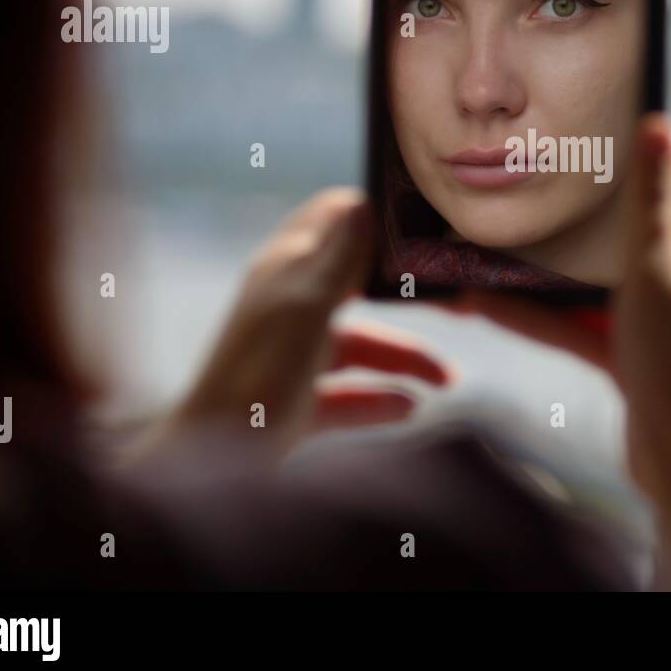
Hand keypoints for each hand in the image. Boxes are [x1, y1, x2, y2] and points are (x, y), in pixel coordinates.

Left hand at [131, 190, 451, 463]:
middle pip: (357, 289)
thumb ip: (340, 260)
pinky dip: (379, 399)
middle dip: (404, 302)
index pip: (329, 219)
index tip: (421, 226)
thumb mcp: (307, 309)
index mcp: (285, 271)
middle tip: (456, 306)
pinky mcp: (295, 402)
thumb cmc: (259, 376)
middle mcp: (288, 306)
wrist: (214, 467)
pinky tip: (411, 408)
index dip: (372, 217)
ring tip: (447, 380)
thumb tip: (363, 202)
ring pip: (358, 346)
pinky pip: (347, 394)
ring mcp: (291, 355)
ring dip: (404, 359)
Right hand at [450, 116, 670, 587]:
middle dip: (573, 199)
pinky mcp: (629, 345)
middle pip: (624, 215)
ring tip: (483, 239)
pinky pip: (577, 317)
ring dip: (541, 263)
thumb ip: (653, 201)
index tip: (584, 113)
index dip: (634, 134)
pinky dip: (537, 313)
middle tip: (522, 167)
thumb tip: (657, 123)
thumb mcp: (658, 270)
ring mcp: (656, 306)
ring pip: (591, 269)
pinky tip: (480, 303)